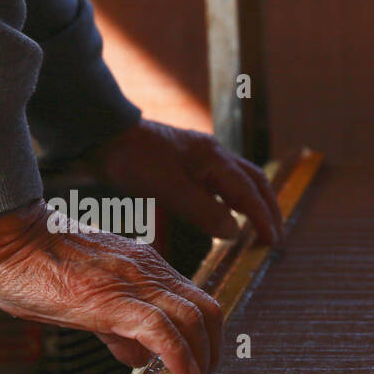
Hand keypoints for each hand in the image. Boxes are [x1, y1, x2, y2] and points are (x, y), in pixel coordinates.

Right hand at [0, 200, 222, 373]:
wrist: (7, 237)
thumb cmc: (35, 265)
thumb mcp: (87, 299)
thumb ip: (118, 328)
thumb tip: (141, 359)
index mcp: (146, 268)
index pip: (195, 301)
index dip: (206, 336)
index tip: (200, 365)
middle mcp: (149, 272)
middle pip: (208, 310)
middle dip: (213, 350)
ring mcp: (135, 283)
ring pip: (195, 319)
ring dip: (202, 360)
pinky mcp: (115, 301)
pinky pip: (164, 331)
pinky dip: (181, 359)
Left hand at [83, 120, 283, 246]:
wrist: (99, 132)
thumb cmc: (131, 157)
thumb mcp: (166, 186)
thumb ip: (202, 209)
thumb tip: (234, 231)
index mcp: (213, 158)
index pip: (249, 192)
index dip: (263, 218)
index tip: (272, 241)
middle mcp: (212, 155)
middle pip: (253, 181)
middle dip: (267, 208)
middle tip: (274, 234)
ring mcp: (198, 156)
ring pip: (238, 179)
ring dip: (251, 202)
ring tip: (257, 225)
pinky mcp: (184, 161)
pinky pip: (218, 181)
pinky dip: (230, 198)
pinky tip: (224, 210)